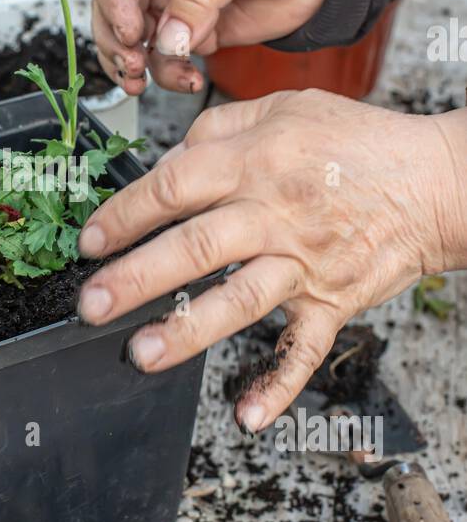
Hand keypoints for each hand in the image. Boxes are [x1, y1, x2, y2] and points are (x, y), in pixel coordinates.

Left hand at [77, 92, 466, 430]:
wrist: (434, 180)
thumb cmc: (358, 143)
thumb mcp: (286, 106)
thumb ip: (220, 129)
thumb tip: (168, 159)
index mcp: (257, 161)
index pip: (174, 186)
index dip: (125, 214)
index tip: (89, 241)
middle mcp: (276, 213)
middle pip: (196, 246)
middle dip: (135, 278)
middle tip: (92, 306)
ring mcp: (305, 262)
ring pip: (239, 300)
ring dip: (186, 329)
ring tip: (141, 353)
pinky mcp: (334, 301)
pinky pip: (305, 350)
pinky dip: (278, 385)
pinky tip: (247, 415)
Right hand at [93, 0, 330, 94]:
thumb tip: (168, 39)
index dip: (114, 0)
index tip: (130, 31)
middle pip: (116, 9)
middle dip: (119, 43)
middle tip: (132, 67)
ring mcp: (177, 4)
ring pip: (139, 41)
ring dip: (142, 66)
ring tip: (152, 80)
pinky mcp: (198, 33)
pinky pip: (170, 59)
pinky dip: (172, 74)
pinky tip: (188, 79)